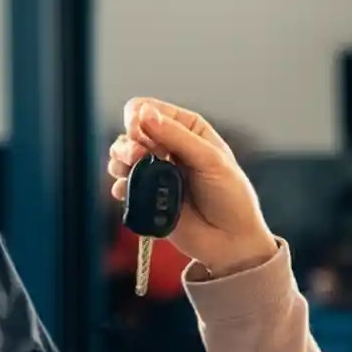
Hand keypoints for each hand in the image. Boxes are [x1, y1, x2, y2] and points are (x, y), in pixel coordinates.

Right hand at [107, 97, 278, 276]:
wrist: (232, 242)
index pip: (148, 109)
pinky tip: (129, 193)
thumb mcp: (211, 160)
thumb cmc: (231, 197)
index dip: (138, 117)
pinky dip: (120, 187)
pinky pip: (122, 185)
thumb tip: (145, 113)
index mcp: (186, 129)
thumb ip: (176, 136)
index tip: (139, 131)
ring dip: (120, 162)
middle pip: (129, 132)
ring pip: (121, 156)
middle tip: (137, 156)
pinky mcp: (147, 197)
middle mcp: (168, 147)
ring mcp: (156, 172)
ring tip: (132, 173)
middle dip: (127, 142)